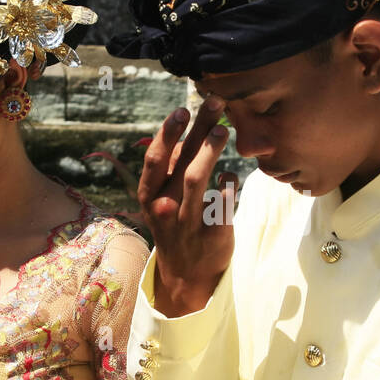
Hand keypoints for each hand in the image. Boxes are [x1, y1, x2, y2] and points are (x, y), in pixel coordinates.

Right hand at [139, 97, 238, 313]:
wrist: (187, 276)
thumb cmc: (175, 227)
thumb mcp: (162, 201)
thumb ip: (169, 170)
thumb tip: (179, 130)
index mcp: (149, 197)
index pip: (155, 159)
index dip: (168, 133)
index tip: (182, 110)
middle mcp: (166, 208)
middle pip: (181, 161)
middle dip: (197, 129)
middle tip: (214, 104)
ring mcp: (189, 222)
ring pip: (199, 179)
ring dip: (210, 150)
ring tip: (224, 129)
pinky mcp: (214, 233)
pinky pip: (225, 199)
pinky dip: (229, 183)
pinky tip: (230, 176)